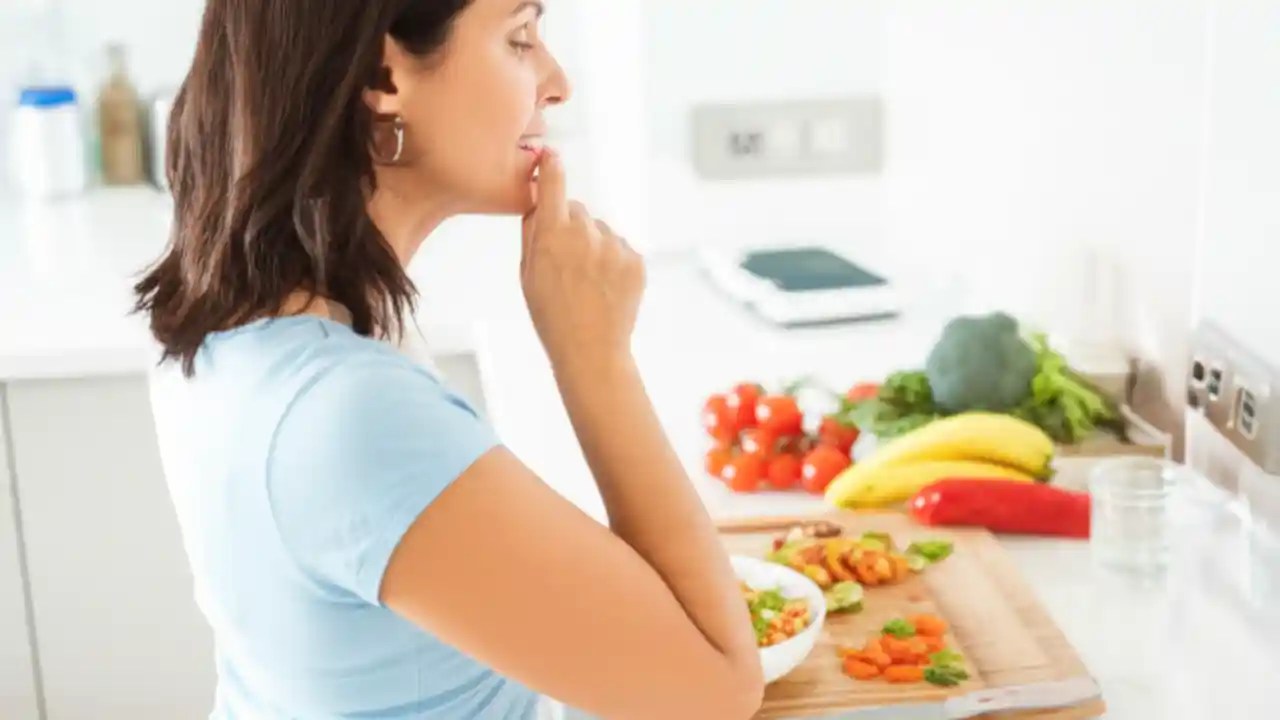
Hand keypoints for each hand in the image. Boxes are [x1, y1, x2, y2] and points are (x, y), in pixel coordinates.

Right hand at [521, 149, 645, 374]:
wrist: (591, 349)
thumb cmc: (552, 316)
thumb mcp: (527, 273)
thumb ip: (532, 233)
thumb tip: (539, 203)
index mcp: (552, 235)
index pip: (553, 184)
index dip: (551, 166)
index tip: (551, 155)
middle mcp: (585, 234)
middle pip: (576, 210)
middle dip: (569, 225)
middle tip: (565, 262)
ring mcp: (614, 246)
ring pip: (600, 231)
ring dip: (593, 246)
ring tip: (587, 282)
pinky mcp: (636, 259)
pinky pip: (620, 248)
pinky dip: (613, 261)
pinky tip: (604, 287)